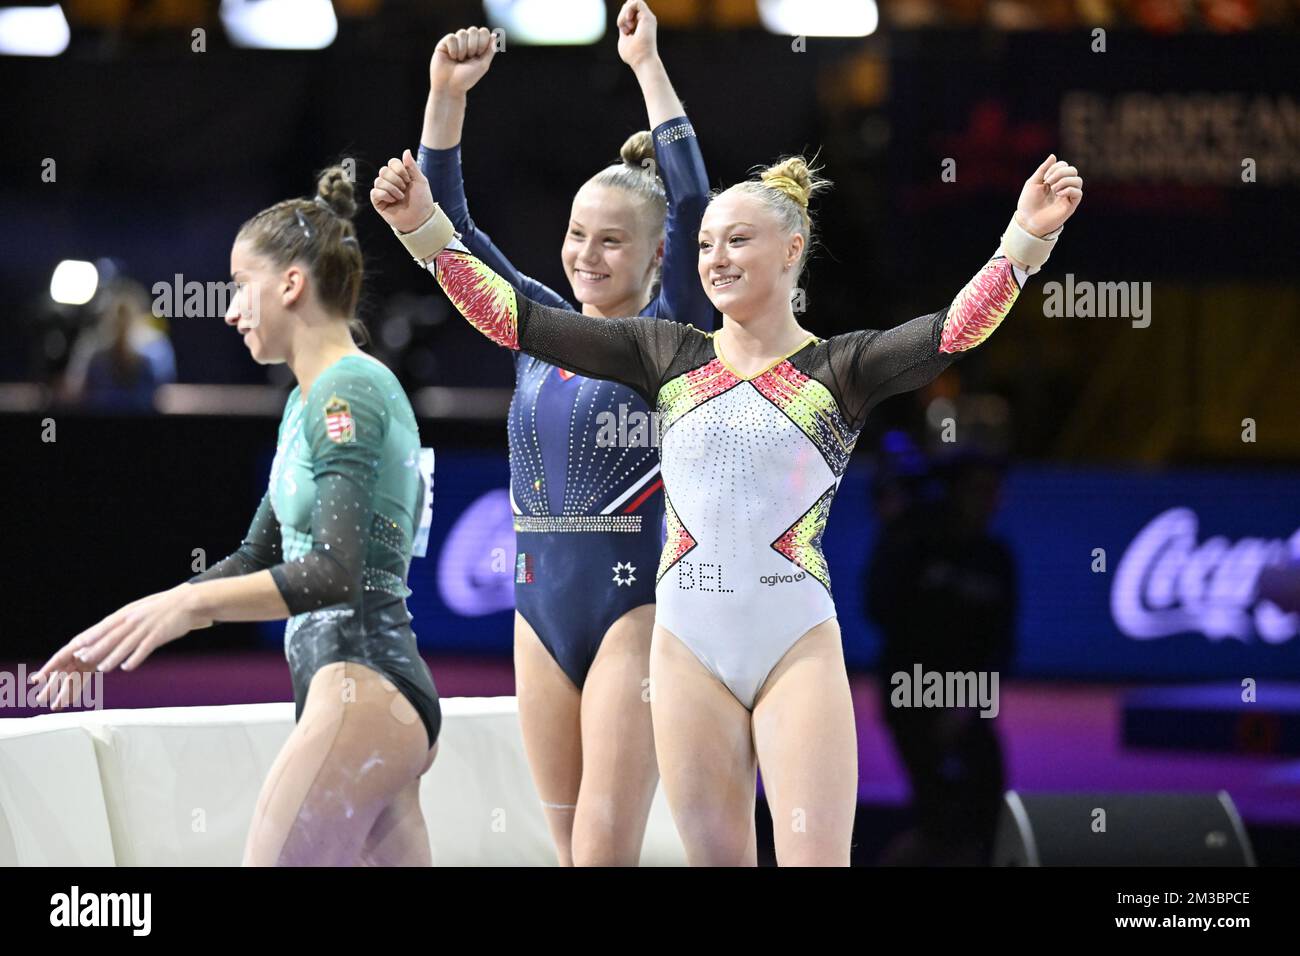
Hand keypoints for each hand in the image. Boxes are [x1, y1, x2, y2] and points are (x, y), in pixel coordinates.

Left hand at [30, 585, 207, 706]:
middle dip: (95, 649)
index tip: (75, 646)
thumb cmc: (165, 607)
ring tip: (102, 668)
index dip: (89, 637)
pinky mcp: (159, 634)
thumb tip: (113, 630)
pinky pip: (144, 648)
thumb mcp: (142, 610)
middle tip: (82, 659)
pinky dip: (135, 658)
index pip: (104, 627)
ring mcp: (146, 627)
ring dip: (113, 657)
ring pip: (125, 644)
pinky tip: (127, 667)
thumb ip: (128, 620)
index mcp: (128, 613)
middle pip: (111, 637)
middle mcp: (134, 620)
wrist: (188, 601)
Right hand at [370, 149, 435, 234]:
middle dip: (396, 180)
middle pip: (383, 170)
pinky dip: (385, 195)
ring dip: (392, 189)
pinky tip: (392, 201)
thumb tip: (406, 151)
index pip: (392, 162)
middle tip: (404, 190)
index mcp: (399, 174)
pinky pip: (375, 192)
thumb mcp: (420, 181)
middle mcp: (390, 181)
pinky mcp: (378, 201)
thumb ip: (412, 166)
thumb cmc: (422, 200)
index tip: (409, 180)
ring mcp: (383, 191)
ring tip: (400, 197)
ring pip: (378, 181)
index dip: (400, 169)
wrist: (420, 218)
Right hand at [430, 26, 496, 95]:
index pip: (484, 32)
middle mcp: (466, 43)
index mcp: (477, 47)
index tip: (479, 54)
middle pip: (473, 30)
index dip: (483, 41)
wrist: (450, 86)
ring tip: (459, 60)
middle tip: (469, 57)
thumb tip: (494, 35)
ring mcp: (455, 42)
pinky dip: (453, 49)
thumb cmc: (467, 78)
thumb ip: (490, 50)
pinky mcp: (444, 43)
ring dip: (463, 49)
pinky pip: (451, 37)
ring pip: (462, 33)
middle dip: (473, 45)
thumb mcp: (483, 65)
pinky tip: (451, 57)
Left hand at [617, 0, 659, 68]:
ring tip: (625, 26)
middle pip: (630, 4)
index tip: (623, 30)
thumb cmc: (633, 55)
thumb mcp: (624, 39)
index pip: (630, 11)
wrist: (642, 61)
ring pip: (633, 2)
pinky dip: (628, 9)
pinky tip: (627, 21)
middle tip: (624, 28)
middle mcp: (646, 20)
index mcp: (642, 25)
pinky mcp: (648, 17)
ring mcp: (648, 18)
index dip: (622, 16)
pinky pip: (637, 2)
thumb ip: (624, 30)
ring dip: (624, 12)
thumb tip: (621, 23)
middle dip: (623, 13)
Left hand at [1016, 154, 1082, 236]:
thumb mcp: (1033, 182)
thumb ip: (1043, 169)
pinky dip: (1069, 190)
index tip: (1044, 178)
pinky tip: (1058, 194)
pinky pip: (1078, 192)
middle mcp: (1063, 186)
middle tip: (1048, 182)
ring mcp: (1068, 195)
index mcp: (1055, 179)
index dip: (1055, 167)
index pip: (1064, 165)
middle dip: (1060, 172)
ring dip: (1065, 181)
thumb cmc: (1029, 202)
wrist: (1028, 220)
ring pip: (1078, 180)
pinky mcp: (1071, 205)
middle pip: (1073, 170)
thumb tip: (1053, 156)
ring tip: (1053, 189)